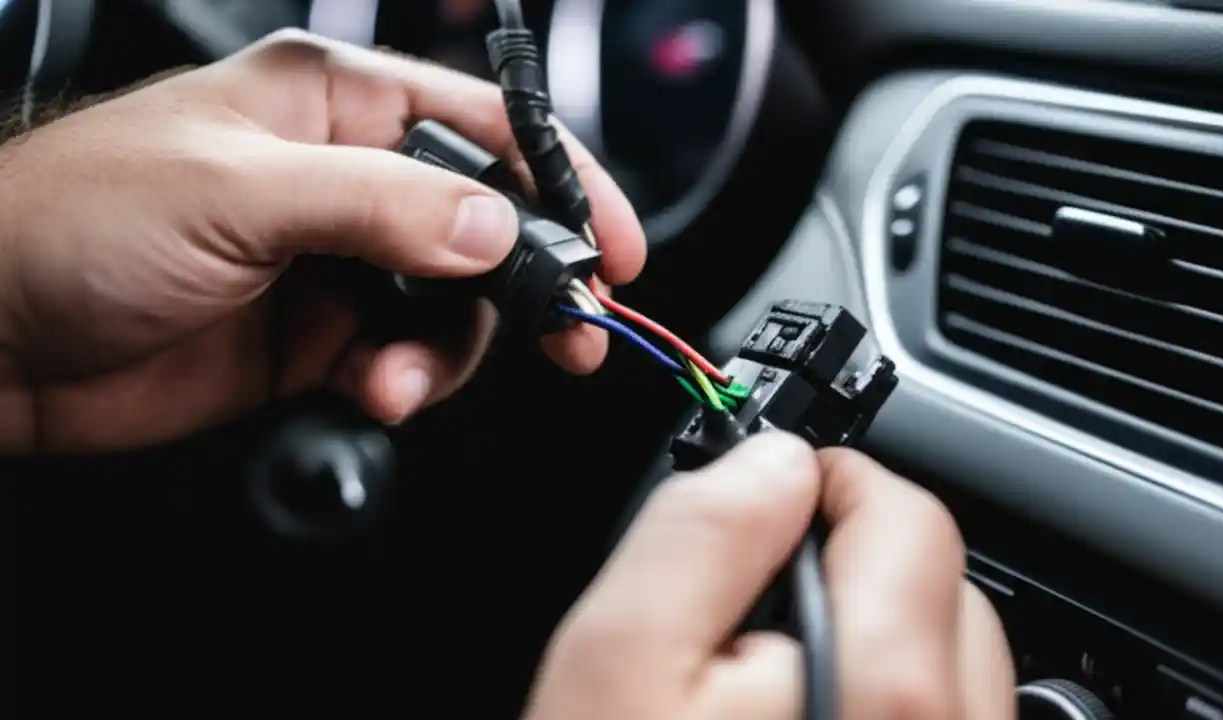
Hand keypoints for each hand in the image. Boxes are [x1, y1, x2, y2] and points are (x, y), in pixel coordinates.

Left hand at [0, 29, 644, 452]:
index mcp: (331, 104)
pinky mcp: (316, 336)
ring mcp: (334, 261)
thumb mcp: (241, 192)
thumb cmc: (71, 219)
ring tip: (399, 379)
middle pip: (485, 223)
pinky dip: (406, 381)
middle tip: (568, 332)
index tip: (611, 246)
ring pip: (452, 304)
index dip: (563, 183)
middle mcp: (344, 177)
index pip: (485, 128)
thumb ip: (383, 206)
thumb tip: (492, 227)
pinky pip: (404, 357)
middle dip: (528, 280)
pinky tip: (371, 391)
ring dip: (448, 351)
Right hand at [523, 433, 1015, 718]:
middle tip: (751, 617)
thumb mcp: (615, 663)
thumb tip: (772, 460)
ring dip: (874, 640)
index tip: (763, 505)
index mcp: (890, 689)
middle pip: (943, 583)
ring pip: (954, 660)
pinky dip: (891, 702)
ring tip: (769, 690)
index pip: (906, 513)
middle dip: (851, 566)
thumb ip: (700, 535)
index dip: (821, 484)